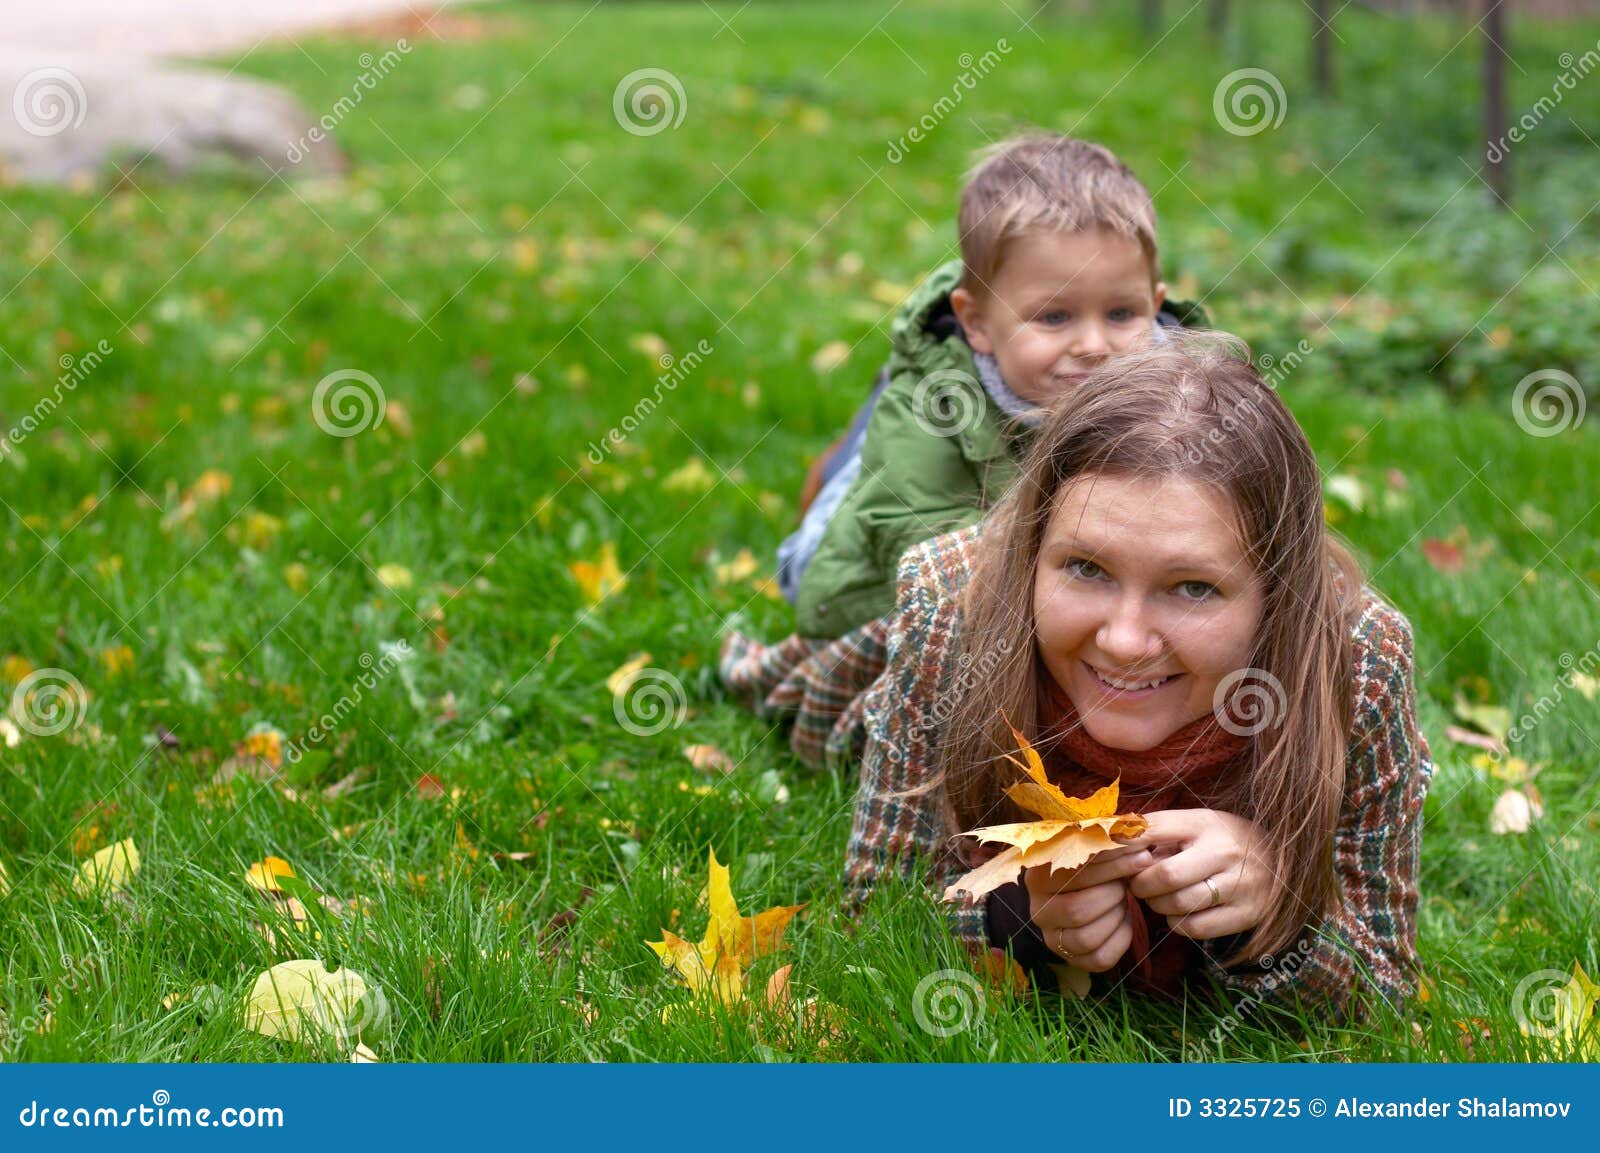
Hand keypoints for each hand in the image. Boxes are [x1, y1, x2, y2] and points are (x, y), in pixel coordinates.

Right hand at [1025, 845, 1153, 971]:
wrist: (1087, 891)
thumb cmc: (1093, 865)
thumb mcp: (1092, 849)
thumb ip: (1104, 841)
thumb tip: (1133, 834)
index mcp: (1037, 877)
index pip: (1073, 874)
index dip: (1112, 865)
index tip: (1141, 856)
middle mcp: (1038, 910)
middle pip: (1077, 909)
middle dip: (1112, 895)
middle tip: (1127, 883)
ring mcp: (1052, 937)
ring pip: (1086, 937)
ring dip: (1115, 916)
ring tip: (1123, 900)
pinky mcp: (1071, 958)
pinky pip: (1099, 958)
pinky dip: (1120, 939)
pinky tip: (1124, 919)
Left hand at [1124, 809, 1273, 940]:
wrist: (1281, 861)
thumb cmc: (1222, 840)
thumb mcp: (1195, 824)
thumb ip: (1157, 833)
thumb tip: (1108, 844)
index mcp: (1205, 823)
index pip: (1154, 829)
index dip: (1123, 844)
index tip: (1109, 856)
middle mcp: (1226, 852)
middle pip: (1165, 875)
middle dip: (1141, 885)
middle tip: (1138, 885)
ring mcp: (1240, 884)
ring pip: (1179, 904)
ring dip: (1157, 905)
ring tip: (1158, 898)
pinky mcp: (1247, 913)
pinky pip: (1196, 927)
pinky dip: (1177, 923)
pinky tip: (1179, 913)